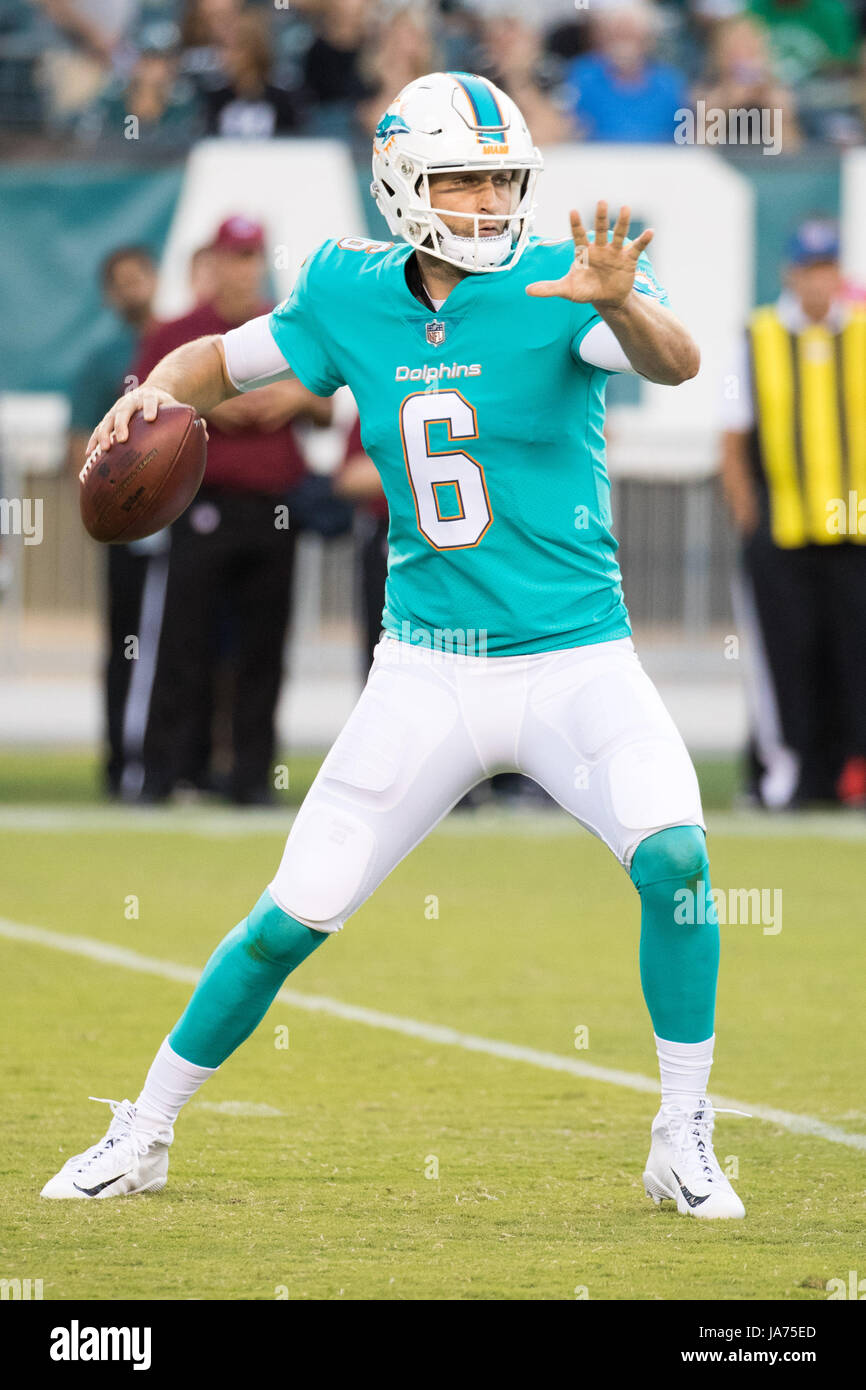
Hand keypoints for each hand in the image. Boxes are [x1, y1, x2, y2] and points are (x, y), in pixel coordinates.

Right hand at [86, 385, 182, 454]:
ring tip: (104, 449)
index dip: (150, 407)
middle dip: (122, 424)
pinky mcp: (110, 418)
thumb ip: (191, 422)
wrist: (151, 394)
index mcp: (152, 398)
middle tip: (123, 438)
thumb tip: (204, 434)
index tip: (151, 418)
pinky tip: (89, 456)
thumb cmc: (168, 408)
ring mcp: (119, 409)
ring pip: (109, 420)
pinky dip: (95, 441)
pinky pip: (101, 430)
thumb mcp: (179, 411)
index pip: (150, 400)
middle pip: (125, 410)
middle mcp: (132, 401)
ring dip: (105, 434)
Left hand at [526, 202, 653, 308]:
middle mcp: (599, 247)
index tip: (572, 212)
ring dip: (622, 222)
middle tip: (601, 202)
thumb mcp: (567, 290)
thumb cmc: (585, 290)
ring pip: (618, 234)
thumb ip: (549, 288)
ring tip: (625, 208)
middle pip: (600, 229)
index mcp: (583, 252)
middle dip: (600, 217)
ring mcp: (615, 252)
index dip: (575, 224)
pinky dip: (643, 241)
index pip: (578, 235)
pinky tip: (650, 232)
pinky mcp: (628, 259)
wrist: (606, 299)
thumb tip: (526, 290)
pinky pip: (637, 248)